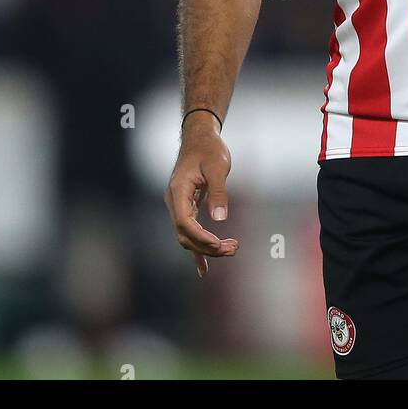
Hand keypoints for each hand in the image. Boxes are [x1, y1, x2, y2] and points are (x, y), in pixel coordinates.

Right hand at [164, 115, 238, 277]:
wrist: (200, 138)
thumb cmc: (209, 149)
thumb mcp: (217, 167)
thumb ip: (218, 191)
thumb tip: (220, 218)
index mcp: (177, 191)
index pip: (185, 223)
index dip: (201, 237)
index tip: (220, 243)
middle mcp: (174, 202)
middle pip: (185, 235)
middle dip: (208, 246)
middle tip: (234, 247)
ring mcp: (178, 206)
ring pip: (188, 236)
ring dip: (207, 247)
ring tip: (232, 248)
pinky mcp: (186, 208)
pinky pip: (190, 233)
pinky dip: (197, 251)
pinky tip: (203, 270)